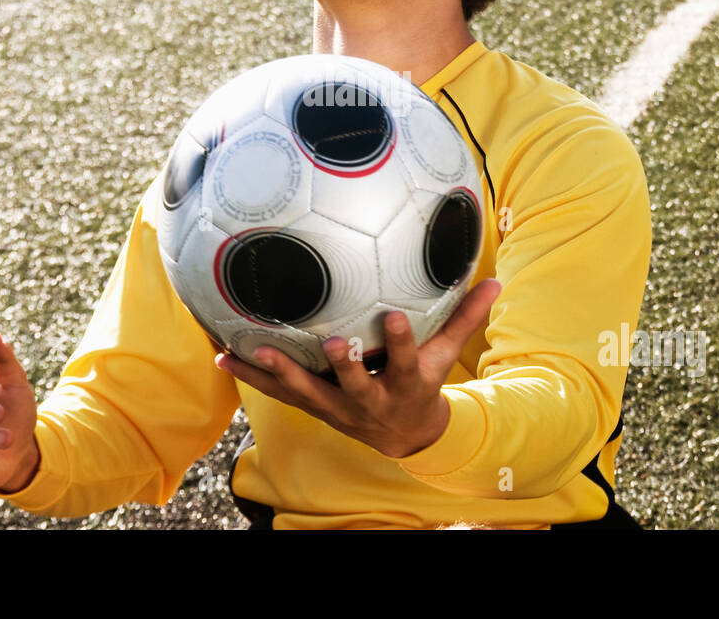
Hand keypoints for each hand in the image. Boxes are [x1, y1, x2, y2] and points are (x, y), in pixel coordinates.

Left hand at [215, 278, 500, 457]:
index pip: (405, 359)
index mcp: (404, 381)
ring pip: (308, 392)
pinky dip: (252, 376)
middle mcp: (370, 399)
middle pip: (355, 386)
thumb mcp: (445, 354)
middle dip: (344, 367)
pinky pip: (278, 393)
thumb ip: (464, 317)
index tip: (394, 315)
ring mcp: (338, 407)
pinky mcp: (314, 407)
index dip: (400, 341)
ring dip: (281, 374)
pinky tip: (223, 356)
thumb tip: (494, 282)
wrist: (404, 435)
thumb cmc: (422, 381)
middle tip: (331, 343)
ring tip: (255, 352)